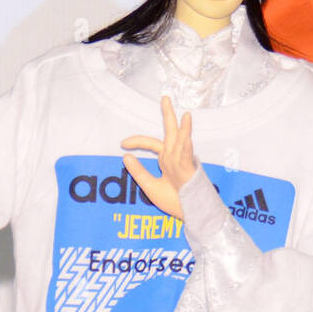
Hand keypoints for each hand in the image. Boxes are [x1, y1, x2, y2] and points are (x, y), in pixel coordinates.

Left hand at [120, 95, 199, 220]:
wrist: (190, 213)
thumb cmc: (174, 201)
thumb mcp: (149, 186)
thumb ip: (138, 172)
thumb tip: (125, 157)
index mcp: (167, 160)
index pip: (152, 144)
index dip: (137, 141)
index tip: (122, 143)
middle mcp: (175, 157)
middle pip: (170, 132)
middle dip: (168, 115)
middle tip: (164, 98)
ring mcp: (183, 162)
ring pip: (181, 141)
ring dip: (183, 128)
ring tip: (184, 114)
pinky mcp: (190, 169)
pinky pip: (187, 154)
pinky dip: (186, 143)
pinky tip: (186, 132)